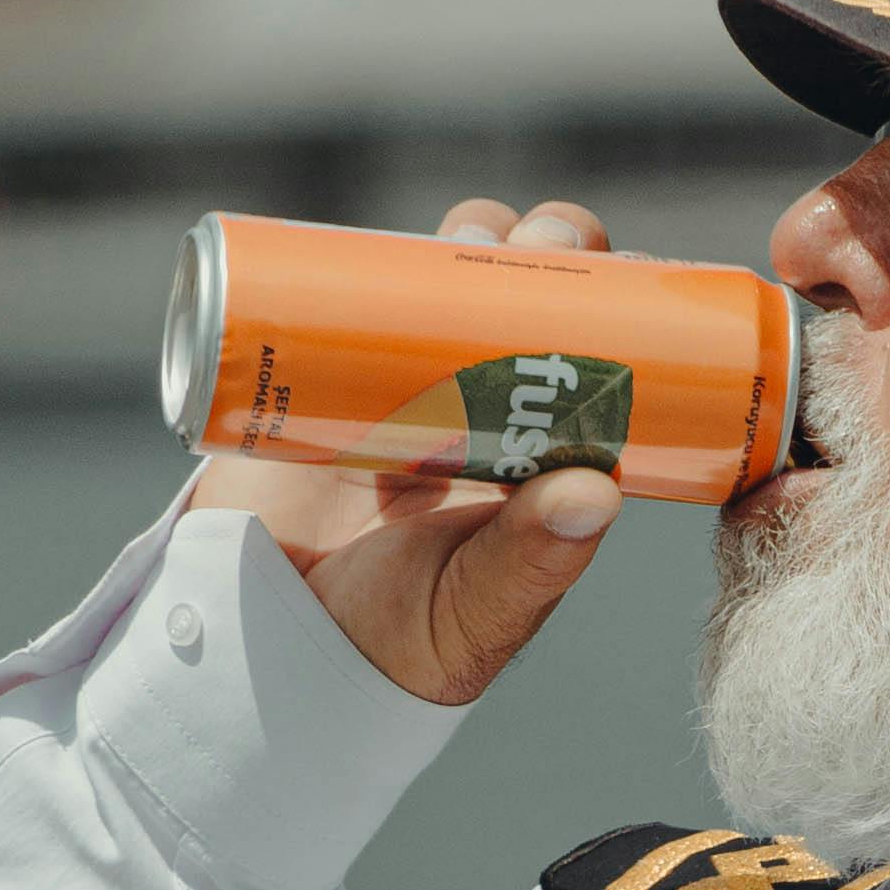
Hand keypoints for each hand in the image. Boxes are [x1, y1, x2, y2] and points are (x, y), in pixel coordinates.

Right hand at [185, 196, 624, 707]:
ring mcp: (405, 392)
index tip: (623, 275)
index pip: (598, 367)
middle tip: (543, 240)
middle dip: (548, 255)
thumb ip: (529, 563)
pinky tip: (388, 245)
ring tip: (477, 233)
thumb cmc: (394, 648)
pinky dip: (369, 263)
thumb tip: (596, 492)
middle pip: (532, 307)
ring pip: (451, 287)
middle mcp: (483, 417)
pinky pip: (356, 303)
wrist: (265, 655)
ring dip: (473, 241)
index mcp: (541, 464)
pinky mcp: (325, 383)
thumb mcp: (474, 612)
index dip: (618, 309)